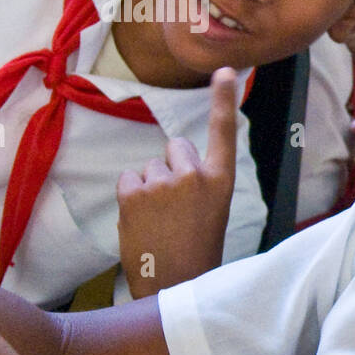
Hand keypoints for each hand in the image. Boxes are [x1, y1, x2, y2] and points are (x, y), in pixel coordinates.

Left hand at [116, 68, 237, 297]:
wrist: (175, 283)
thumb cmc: (198, 248)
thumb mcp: (214, 209)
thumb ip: (200, 180)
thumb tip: (173, 162)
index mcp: (221, 180)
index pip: (223, 131)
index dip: (224, 99)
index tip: (225, 71)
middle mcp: (193, 175)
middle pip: (177, 148)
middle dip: (173, 167)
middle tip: (178, 204)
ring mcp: (162, 183)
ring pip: (150, 166)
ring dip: (151, 186)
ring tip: (161, 218)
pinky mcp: (133, 192)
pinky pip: (129, 178)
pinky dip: (132, 195)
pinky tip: (143, 219)